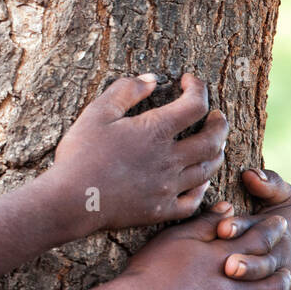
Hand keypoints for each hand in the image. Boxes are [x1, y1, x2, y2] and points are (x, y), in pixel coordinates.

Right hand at [51, 73, 226, 235]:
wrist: (70, 199)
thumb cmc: (80, 155)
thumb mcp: (96, 113)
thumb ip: (125, 91)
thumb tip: (151, 79)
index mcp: (156, 131)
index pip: (195, 104)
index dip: (198, 88)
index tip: (190, 81)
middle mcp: (170, 159)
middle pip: (213, 140)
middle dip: (220, 125)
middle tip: (217, 117)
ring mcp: (168, 187)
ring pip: (207, 170)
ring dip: (216, 154)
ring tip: (214, 145)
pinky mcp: (160, 210)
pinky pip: (193, 201)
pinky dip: (201, 190)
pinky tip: (199, 183)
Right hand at [117, 207, 290, 289]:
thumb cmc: (153, 269)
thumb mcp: (176, 237)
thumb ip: (205, 222)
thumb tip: (229, 208)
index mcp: (223, 261)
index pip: (258, 242)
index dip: (272, 231)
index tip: (282, 224)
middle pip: (270, 285)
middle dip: (283, 278)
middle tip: (288, 273)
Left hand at [218, 168, 290, 289]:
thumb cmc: (290, 217)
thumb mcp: (286, 198)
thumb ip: (271, 184)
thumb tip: (251, 175)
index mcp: (271, 236)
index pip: (256, 232)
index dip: (242, 228)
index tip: (224, 228)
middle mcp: (274, 263)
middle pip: (261, 266)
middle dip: (247, 266)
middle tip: (229, 267)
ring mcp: (273, 288)